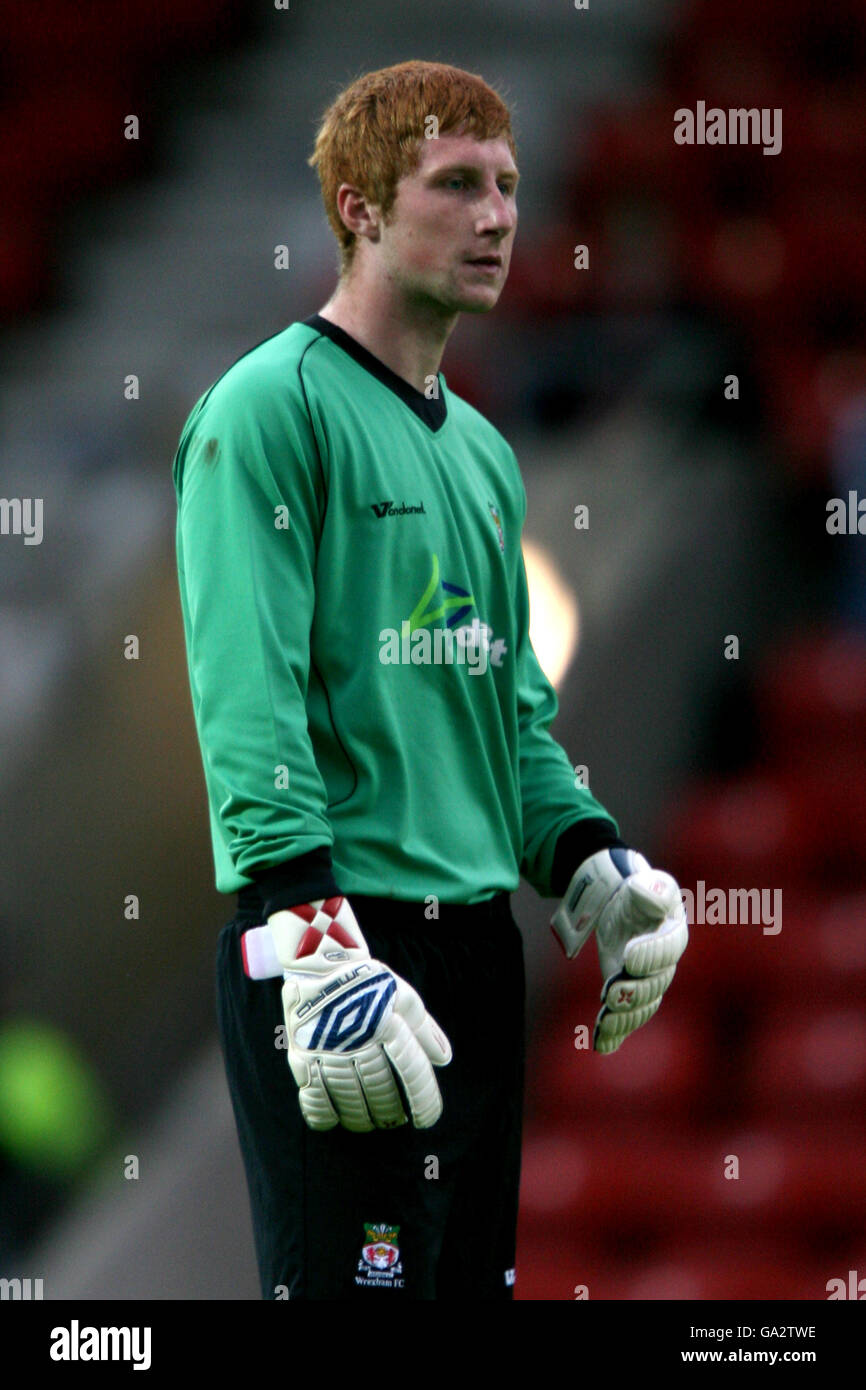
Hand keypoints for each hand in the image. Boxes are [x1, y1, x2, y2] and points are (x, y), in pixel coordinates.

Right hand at [245, 896, 451, 1130]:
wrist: (318, 963)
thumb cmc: (367, 981)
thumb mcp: (402, 996)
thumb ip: (424, 1029)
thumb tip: (444, 1060)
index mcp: (386, 1024)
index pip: (411, 1071)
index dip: (423, 1099)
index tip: (427, 1118)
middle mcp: (358, 1041)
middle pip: (380, 1090)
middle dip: (391, 1112)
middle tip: (394, 1121)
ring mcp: (328, 1050)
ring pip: (349, 1098)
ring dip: (361, 1117)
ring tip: (368, 1123)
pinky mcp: (302, 1054)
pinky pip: (312, 1093)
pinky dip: (322, 1113)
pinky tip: (332, 1122)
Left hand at [551, 848, 687, 1053]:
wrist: (623, 908)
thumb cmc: (638, 895)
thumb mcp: (646, 885)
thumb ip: (654, 888)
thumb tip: (652, 893)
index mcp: (672, 935)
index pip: (667, 949)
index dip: (650, 954)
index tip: (629, 956)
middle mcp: (663, 966)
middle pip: (654, 985)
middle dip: (633, 992)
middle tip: (611, 993)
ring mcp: (646, 984)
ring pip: (641, 1006)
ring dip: (624, 1017)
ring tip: (605, 1021)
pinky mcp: (628, 996)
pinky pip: (626, 1019)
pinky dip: (615, 1034)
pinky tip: (601, 1044)